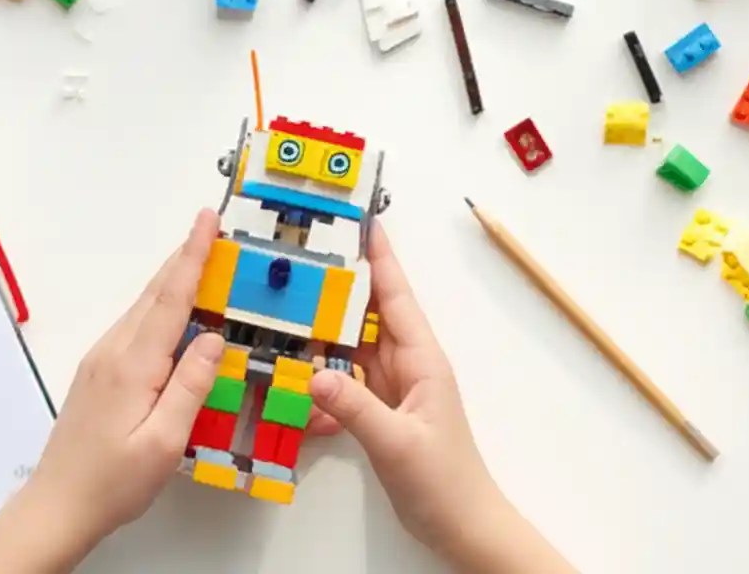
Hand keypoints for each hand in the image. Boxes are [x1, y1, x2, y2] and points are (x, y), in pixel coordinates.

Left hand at [0, 210, 225, 572]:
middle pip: (154, 294)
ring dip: (173, 282)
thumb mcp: (164, 441)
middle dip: (185, 258)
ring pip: (143, 309)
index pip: (171, 299)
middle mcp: (113, 352)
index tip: (206, 220)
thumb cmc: (114, 482)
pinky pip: (135, 328)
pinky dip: (160, 310)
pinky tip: (175, 315)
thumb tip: (213, 338)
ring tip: (203, 263)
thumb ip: (190, 387)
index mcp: (133, 365)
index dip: (192, 256)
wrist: (58, 504)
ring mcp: (101, 361)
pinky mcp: (98, 374)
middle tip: (212, 229)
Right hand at [307, 224, 571, 572]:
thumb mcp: (397, 443)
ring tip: (286, 303)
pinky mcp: (378, 409)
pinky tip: (294, 368)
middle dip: (339, 283)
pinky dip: (321, 370)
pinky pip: (345, 377)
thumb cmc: (444, 482)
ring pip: (352, 344)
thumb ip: (355, 407)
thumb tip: (313, 372)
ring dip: (323, 327)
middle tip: (303, 255)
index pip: (395, 297)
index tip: (359, 221)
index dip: (378, 258)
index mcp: (421, 360)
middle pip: (367, 313)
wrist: (461, 526)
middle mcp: (407, 365)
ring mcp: (392, 387)